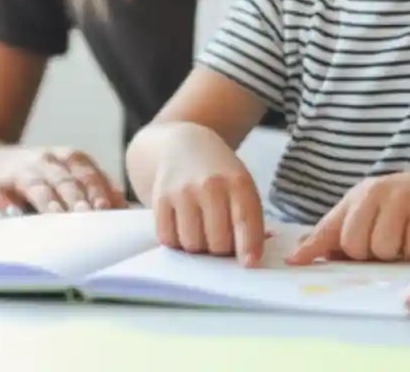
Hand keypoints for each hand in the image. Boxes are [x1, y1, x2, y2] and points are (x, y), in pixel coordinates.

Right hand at [0, 147, 125, 214]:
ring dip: (47, 201)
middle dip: (76, 197)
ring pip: (35, 186)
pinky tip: (7, 210)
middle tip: (86, 214)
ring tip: (55, 214)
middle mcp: (46, 161)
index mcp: (69, 158)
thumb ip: (98, 187)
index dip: (96, 189)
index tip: (106, 208)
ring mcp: (20, 171)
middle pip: (64, 180)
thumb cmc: (47, 175)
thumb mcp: (73, 173)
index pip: (87, 173)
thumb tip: (127, 207)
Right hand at [149, 125, 264, 265]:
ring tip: (201, 232)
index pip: (245, 221)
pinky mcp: (160, 198)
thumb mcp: (241, 185)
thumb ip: (249, 219)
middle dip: (221, 250)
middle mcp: (210, 186)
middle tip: (220, 240)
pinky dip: (176, 241)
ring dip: (198, 248)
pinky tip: (183, 228)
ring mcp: (182, 192)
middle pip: (218, 243)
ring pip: (192, 245)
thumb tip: (249, 259)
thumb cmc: (219, 173)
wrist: (182, 145)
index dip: (249, 247)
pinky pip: (168, 239)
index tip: (249, 264)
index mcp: (238, 182)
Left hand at [287, 166, 409, 264]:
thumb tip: (301, 255)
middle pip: (355, 245)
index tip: (294, 262)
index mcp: (357, 197)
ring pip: (383, 249)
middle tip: (386, 243)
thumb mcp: (369, 211)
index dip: (312, 247)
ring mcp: (401, 200)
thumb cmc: (403, 205)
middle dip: (370, 254)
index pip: (329, 227)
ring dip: (396, 254)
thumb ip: (339, 232)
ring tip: (406, 239)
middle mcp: (375, 194)